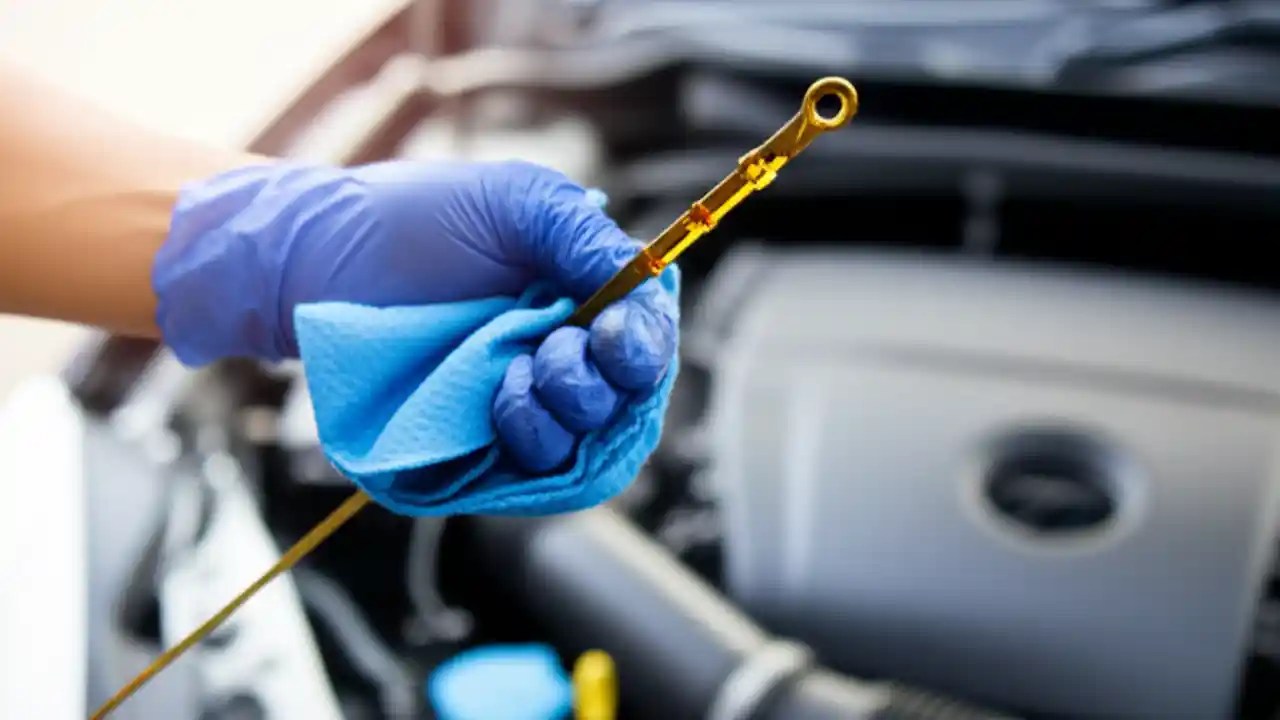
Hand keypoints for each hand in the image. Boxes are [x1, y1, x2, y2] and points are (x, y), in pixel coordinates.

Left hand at [155, 159, 677, 471]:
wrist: (319, 263)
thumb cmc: (414, 220)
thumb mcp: (517, 203)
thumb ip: (590, 239)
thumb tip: (651, 281)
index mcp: (586, 293)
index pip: (649, 336)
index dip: (645, 345)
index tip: (610, 336)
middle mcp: (567, 351)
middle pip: (630, 399)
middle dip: (598, 382)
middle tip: (549, 351)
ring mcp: (529, 403)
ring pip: (591, 444)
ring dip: (562, 415)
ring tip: (509, 379)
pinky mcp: (488, 446)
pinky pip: (542, 475)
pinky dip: (531, 445)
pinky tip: (496, 409)